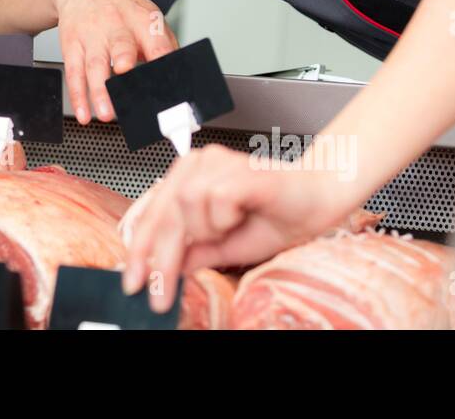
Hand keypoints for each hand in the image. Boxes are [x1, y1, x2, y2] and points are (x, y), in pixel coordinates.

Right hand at [45, 0, 177, 123]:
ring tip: (105, 112)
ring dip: (99, 90)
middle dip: (124, 59)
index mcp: (142, 20)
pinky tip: (83, 112)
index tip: (169, 84)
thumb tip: (179, 76)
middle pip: (121, 44)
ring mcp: (92, 35)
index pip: (157, 42)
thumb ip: (165, 45)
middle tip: (126, 74)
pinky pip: (74, 72)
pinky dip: (78, 95)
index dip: (164, 60)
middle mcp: (116, 26)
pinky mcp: (72, 45)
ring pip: (95, 64)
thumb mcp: (147, 16)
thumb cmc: (120, 7)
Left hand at [121, 145, 348, 311]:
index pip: (153, 213)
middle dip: (160, 260)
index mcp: (189, 176)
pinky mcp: (236, 168)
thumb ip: (194, 252)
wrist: (320, 199)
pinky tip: (241, 215)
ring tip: (231, 227)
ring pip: (185, 207)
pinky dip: (225, 218)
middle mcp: (197, 163)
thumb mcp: (226, 245)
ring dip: (207, 230)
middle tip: (158, 294)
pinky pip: (214, 200)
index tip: (134, 282)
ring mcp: (216, 161)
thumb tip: (165, 267)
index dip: (140, 250)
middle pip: (163, 214)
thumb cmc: (277, 215)